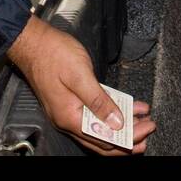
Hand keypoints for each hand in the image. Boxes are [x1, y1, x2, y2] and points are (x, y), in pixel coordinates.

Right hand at [6, 15, 154, 154]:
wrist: (32, 41)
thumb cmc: (52, 53)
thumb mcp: (80, 75)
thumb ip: (99, 101)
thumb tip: (116, 123)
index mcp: (69, 117)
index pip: (103, 139)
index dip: (127, 139)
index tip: (146, 130)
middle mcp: (68, 119)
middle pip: (102, 139)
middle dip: (127, 138)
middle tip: (148, 130)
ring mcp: (68, 111)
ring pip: (99, 128)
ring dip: (121, 125)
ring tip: (142, 120)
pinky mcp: (70, 101)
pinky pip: (94, 113)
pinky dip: (110, 112)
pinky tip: (125, 106)